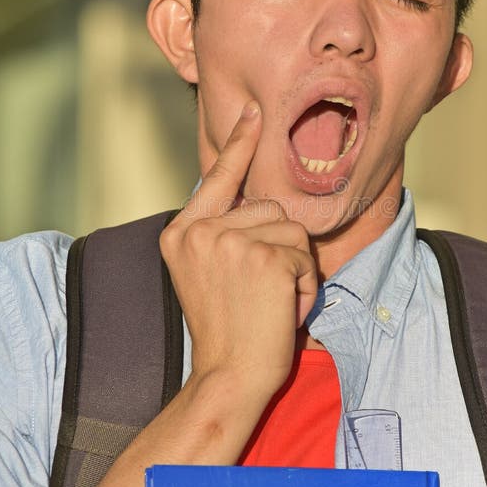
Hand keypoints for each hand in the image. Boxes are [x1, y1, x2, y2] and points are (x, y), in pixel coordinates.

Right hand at [160, 101, 317, 402]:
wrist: (228, 376)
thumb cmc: (226, 329)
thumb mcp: (207, 272)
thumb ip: (222, 233)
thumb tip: (260, 202)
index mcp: (181, 232)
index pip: (217, 177)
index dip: (240, 142)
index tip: (254, 111)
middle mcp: (199, 230)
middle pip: (270, 208)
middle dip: (280, 248)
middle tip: (260, 292)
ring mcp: (229, 241)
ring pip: (292, 230)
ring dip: (294, 267)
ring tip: (270, 300)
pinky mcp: (264, 257)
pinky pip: (305, 257)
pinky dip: (305, 286)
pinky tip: (282, 309)